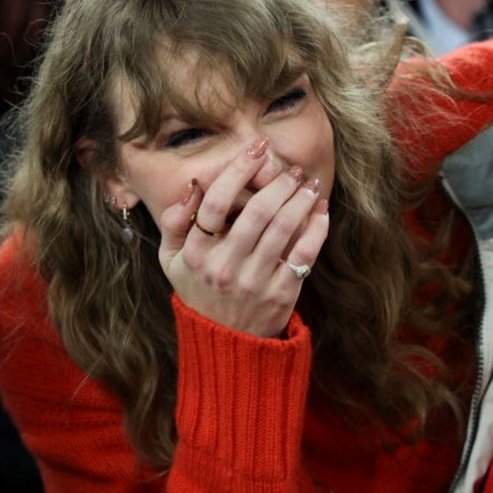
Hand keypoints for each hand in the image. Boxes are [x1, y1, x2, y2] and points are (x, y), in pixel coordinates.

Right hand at [157, 139, 328, 337]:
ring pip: (282, 228)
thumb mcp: (171, 260)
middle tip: (290, 169)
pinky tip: (320, 209)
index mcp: (195, 254)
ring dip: (299, 199)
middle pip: (256, 212)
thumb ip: (174, 221)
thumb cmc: (198, 290)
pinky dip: (316, 227)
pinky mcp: (281, 294)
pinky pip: (304, 253)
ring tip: (307, 183)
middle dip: (278, 183)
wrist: (226, 343)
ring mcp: (254, 282)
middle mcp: (224, 267)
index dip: (238, 170)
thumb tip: (193, 185)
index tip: (255, 150)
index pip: (215, 202)